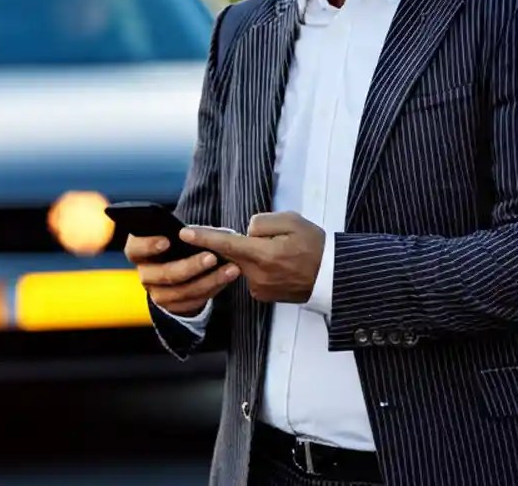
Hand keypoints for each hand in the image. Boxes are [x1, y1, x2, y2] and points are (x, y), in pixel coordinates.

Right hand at [125, 233, 240, 316]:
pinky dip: (213, 289)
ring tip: (231, 268)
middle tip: (211, 257)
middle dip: (190, 266)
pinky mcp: (173, 307)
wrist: (184, 266)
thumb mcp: (174, 233)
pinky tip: (227, 277)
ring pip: (182, 292)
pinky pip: (193, 302)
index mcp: (138, 251)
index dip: (149, 246)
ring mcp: (157, 293)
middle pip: (164, 274)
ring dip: (209, 280)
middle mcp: (145, 273)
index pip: (135, 249)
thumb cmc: (179, 242)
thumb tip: (189, 231)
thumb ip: (179, 232)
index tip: (167, 241)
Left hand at [179, 211, 323, 304]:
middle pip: (233, 253)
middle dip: (239, 242)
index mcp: (263, 254)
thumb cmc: (314, 245)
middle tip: (264, 237)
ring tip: (280, 252)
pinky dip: (259, 267)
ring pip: (243, 263)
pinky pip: (251, 274)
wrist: (333, 277)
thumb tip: (245, 233)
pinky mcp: (262, 295)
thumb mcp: (291, 221)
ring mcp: (258, 288)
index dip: (203, 238)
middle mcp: (256, 275)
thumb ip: (262, 223)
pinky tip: (279, 266)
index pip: (225, 244)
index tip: (184, 234)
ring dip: (252, 255)